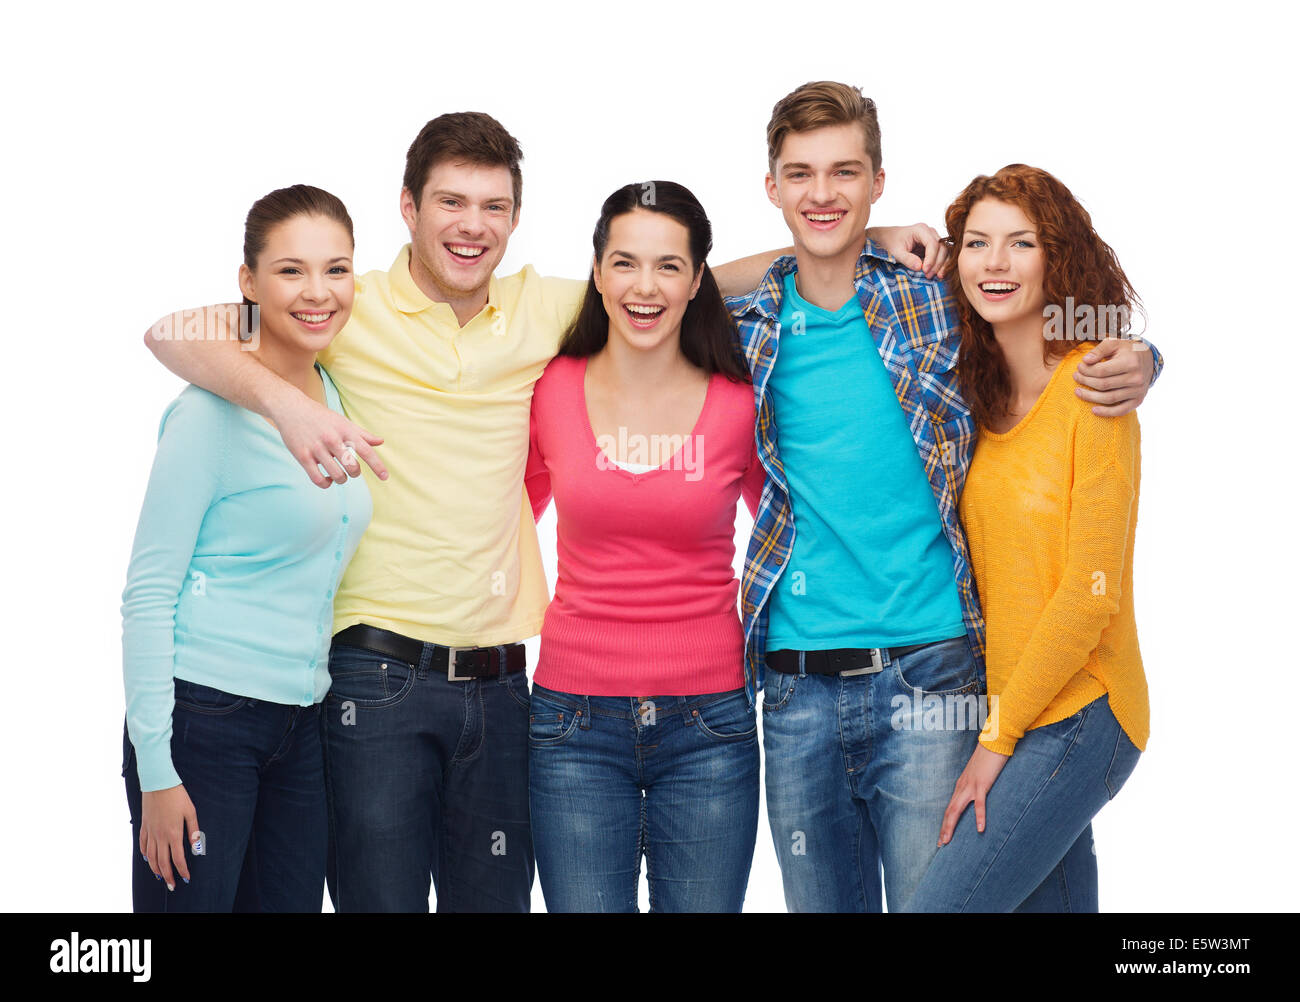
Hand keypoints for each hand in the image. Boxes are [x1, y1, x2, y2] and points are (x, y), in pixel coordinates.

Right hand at [140, 784, 198, 890]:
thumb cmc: (178, 796)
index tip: (186, 878)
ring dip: (156, 869)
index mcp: (173, 833)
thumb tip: (196, 848)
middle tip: (172, 885)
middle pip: (162, 862)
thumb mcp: (191, 812)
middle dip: (168, 876)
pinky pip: (143, 845)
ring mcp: (150, 832)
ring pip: (151, 857)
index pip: (177, 859)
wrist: (158, 784)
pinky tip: (149, 859)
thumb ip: (193, 831)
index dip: (182, 870)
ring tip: (161, 877)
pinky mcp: (144, 827)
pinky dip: (146, 855)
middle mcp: (160, 836)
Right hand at [270, 392, 387, 487]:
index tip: (385, 477)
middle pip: (352, 467)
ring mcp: (316, 448)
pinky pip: (318, 479)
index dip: (377, 466)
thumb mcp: (343, 422)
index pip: (366, 451)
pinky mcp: (302, 456)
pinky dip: (326, 483)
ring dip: (341, 479)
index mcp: (345, 430)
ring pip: (337, 476)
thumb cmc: (321, 417)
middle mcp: (332, 439)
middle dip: (354, 473)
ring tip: (338, 475)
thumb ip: (362, 434)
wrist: (291, 408)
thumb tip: (381, 442)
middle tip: (351, 470)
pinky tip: (326, 478)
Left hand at [867, 223, 949, 277]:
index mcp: (921, 230)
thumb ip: (907, 259)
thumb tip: (920, 267)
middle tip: (929, 276)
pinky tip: (937, 274)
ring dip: (941, 265)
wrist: (885, 239)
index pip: (932, 244)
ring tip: (935, 276)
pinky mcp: (932, 246)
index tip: (925, 271)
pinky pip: (940, 255)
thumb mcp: (896, 252)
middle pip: (941, 247)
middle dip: (937, 263)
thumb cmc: (889, 243)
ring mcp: (932, 238)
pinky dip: (940, 264)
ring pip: (944, 251)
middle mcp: (929, 232)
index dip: (931, 259)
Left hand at [936, 744, 1009, 846]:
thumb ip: (976, 787)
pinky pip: (980, 803)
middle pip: (949, 811)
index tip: (942, 838)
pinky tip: (980, 829)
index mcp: (961, 786)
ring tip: (948, 841)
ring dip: (951, 826)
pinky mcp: (982, 784)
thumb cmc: (988, 760)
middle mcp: (962, 787)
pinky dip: (979, 816)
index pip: (950, 808)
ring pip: (957, 809)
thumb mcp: (978, 776)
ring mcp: (971, 786)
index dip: (945, 823)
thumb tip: (977, 798)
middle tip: (940, 845)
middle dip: (944, 829)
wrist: (993, 742)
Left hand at [1074, 337, 1154, 416]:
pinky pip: (1121, 410)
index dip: (1086, 370)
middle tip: (1076, 377)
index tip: (1079, 367)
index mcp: (1130, 362)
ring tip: (1078, 391)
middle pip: (1103, 385)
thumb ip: (1099, 350)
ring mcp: (1138, 391)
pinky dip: (1107, 412)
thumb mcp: (1114, 343)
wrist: (1149, 360)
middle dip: (1085, 381)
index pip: (1102, 371)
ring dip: (1090, 397)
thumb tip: (1085, 361)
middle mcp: (1136, 378)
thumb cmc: (1127, 351)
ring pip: (1109, 398)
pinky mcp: (1138, 400)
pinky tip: (1093, 410)